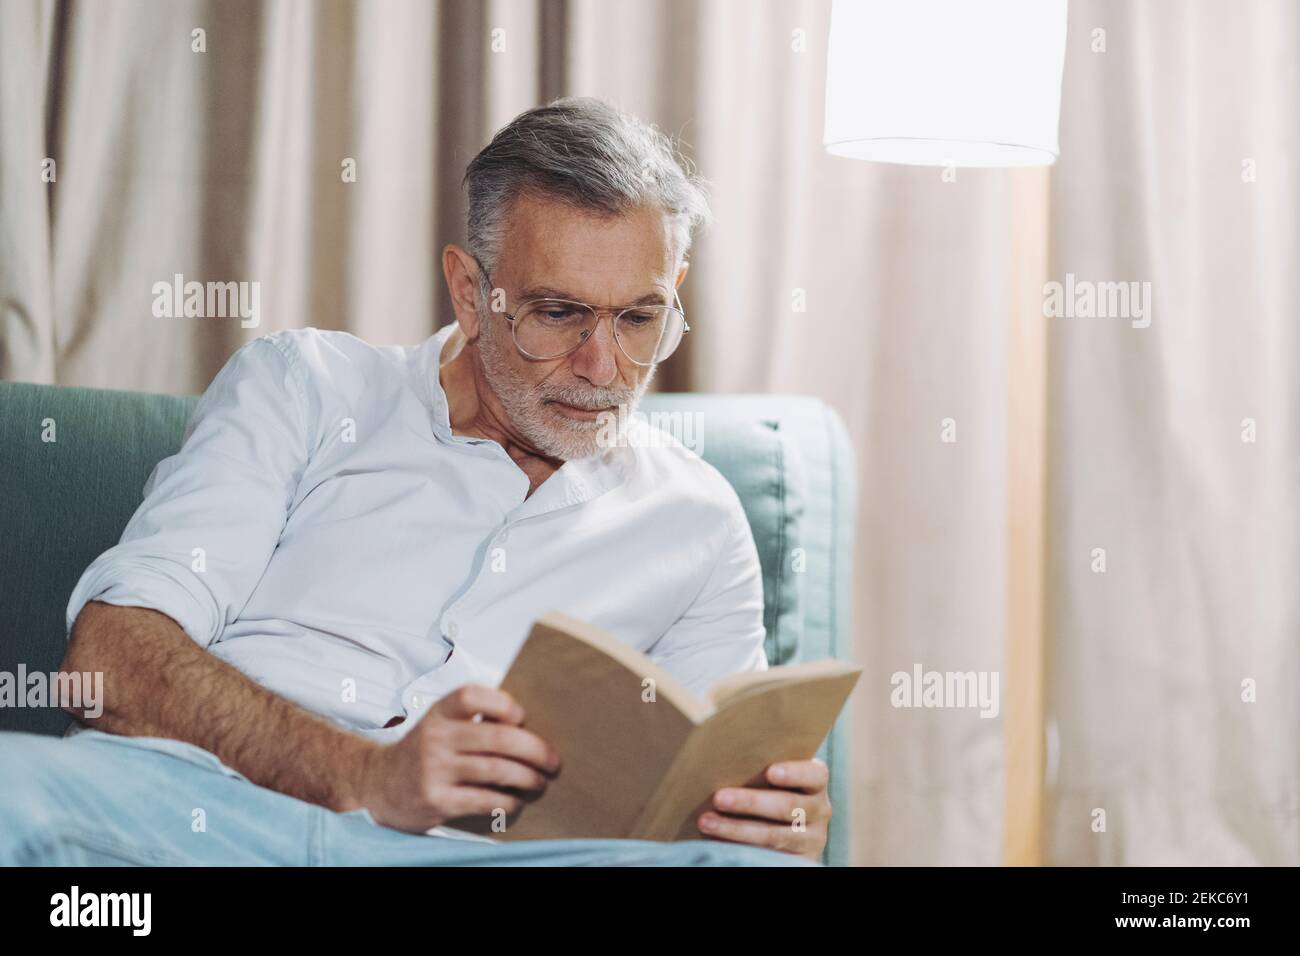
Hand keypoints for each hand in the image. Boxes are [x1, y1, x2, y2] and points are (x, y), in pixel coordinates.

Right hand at [356, 684, 561, 832]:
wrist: (378, 786)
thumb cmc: (424, 751)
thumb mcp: (440, 724)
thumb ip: (475, 720)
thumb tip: (528, 728)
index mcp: (439, 713)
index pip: (471, 695)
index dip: (502, 703)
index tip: (521, 717)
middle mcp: (435, 738)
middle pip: (497, 738)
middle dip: (535, 750)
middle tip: (553, 761)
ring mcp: (434, 770)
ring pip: (496, 771)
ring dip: (528, 778)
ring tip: (540, 783)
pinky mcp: (437, 800)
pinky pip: (485, 801)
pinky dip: (508, 802)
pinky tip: (517, 802)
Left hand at [697, 758, 829, 861]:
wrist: (781, 825)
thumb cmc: (766, 786)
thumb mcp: (770, 776)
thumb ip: (759, 765)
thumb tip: (719, 752)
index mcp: (816, 781)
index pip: (813, 774)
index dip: (794, 773)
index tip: (770, 772)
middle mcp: (820, 809)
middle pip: (787, 806)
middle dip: (750, 802)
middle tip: (719, 798)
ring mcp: (812, 838)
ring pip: (774, 836)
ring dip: (736, 829)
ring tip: (706, 822)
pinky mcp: (801, 861)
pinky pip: (770, 856)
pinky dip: (742, 848)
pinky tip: (719, 842)